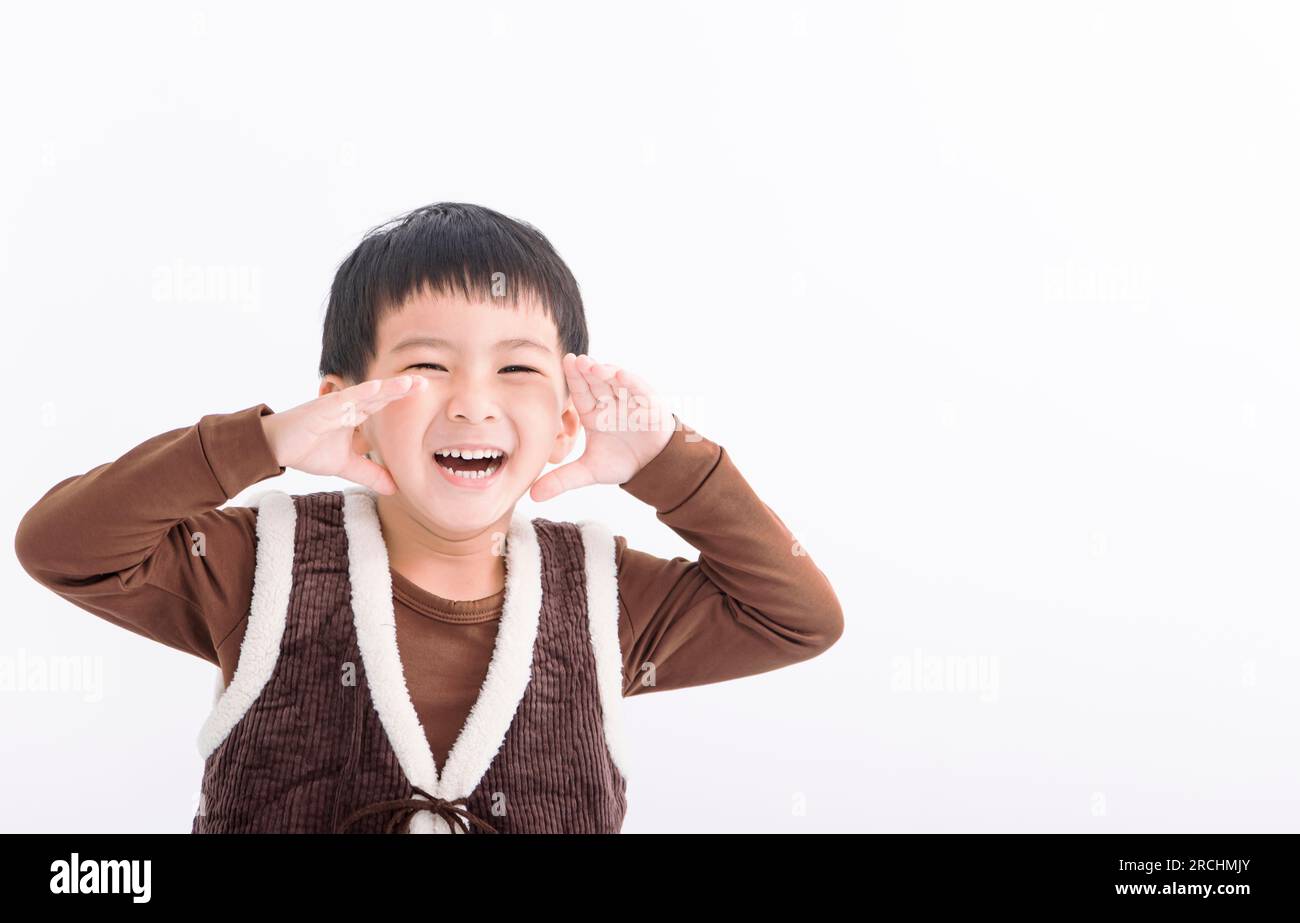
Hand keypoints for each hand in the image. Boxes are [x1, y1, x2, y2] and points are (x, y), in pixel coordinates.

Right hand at [260, 375, 428, 494]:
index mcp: (356, 417)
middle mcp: (349, 407)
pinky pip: (345, 399)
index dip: (404, 401)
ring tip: (410, 382)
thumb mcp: (346, 466)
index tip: (427, 396)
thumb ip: (370, 474)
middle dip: (403, 389)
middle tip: (427, 382)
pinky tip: (377, 388)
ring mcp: (337, 406)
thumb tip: (395, 489)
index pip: (385, 407)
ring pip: (367, 394)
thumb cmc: (307, 450)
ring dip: (388, 388)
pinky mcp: (323, 408)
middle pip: (381, 396)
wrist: (275, 448)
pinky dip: (361, 394)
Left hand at [530, 353, 674, 501]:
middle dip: (587, 370)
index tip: (565, 361)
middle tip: (576, 360)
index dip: (574, 377)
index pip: (581, 392)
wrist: (653, 469)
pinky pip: (639, 390)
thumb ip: (562, 480)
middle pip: (596, 382)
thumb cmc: (621, 462)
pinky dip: (631, 382)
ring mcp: (630, 401)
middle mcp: (610, 402)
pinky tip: (621, 375)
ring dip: (606, 372)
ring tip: (594, 366)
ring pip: (616, 381)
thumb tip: (533, 496)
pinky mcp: (649, 404)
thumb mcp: (588, 472)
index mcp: (593, 413)